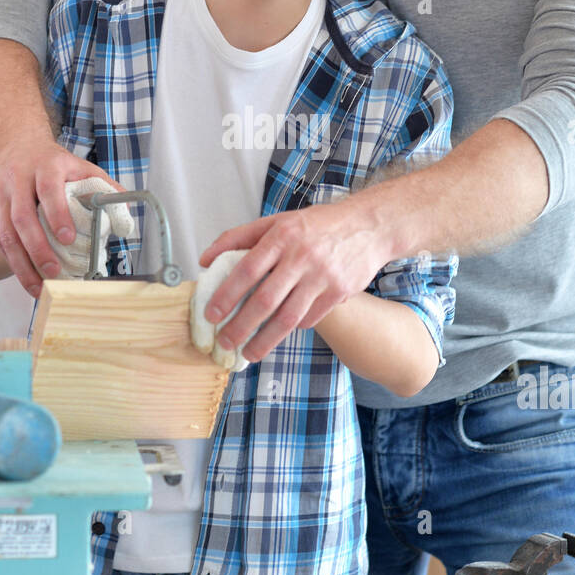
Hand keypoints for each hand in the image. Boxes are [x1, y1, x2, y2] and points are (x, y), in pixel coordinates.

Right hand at [0, 128, 126, 296]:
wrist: (13, 142)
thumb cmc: (51, 160)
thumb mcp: (78, 164)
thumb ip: (102, 185)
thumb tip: (125, 208)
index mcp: (46, 166)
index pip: (49, 190)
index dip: (57, 214)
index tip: (68, 238)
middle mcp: (18, 178)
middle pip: (22, 217)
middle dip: (37, 249)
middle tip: (53, 272)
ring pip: (5, 233)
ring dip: (22, 264)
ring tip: (38, 287)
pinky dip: (11, 260)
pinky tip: (25, 278)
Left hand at [197, 188, 393, 361]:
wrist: (369, 226)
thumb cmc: (317, 225)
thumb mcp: (277, 221)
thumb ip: (238, 237)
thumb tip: (205, 259)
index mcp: (282, 236)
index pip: (247, 269)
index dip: (226, 294)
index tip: (212, 313)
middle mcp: (302, 257)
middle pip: (265, 300)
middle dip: (241, 326)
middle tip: (225, 341)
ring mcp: (323, 277)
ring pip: (288, 317)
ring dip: (265, 340)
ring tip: (248, 353)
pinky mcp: (339, 292)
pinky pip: (309, 318)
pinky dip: (292, 327)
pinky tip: (279, 332)